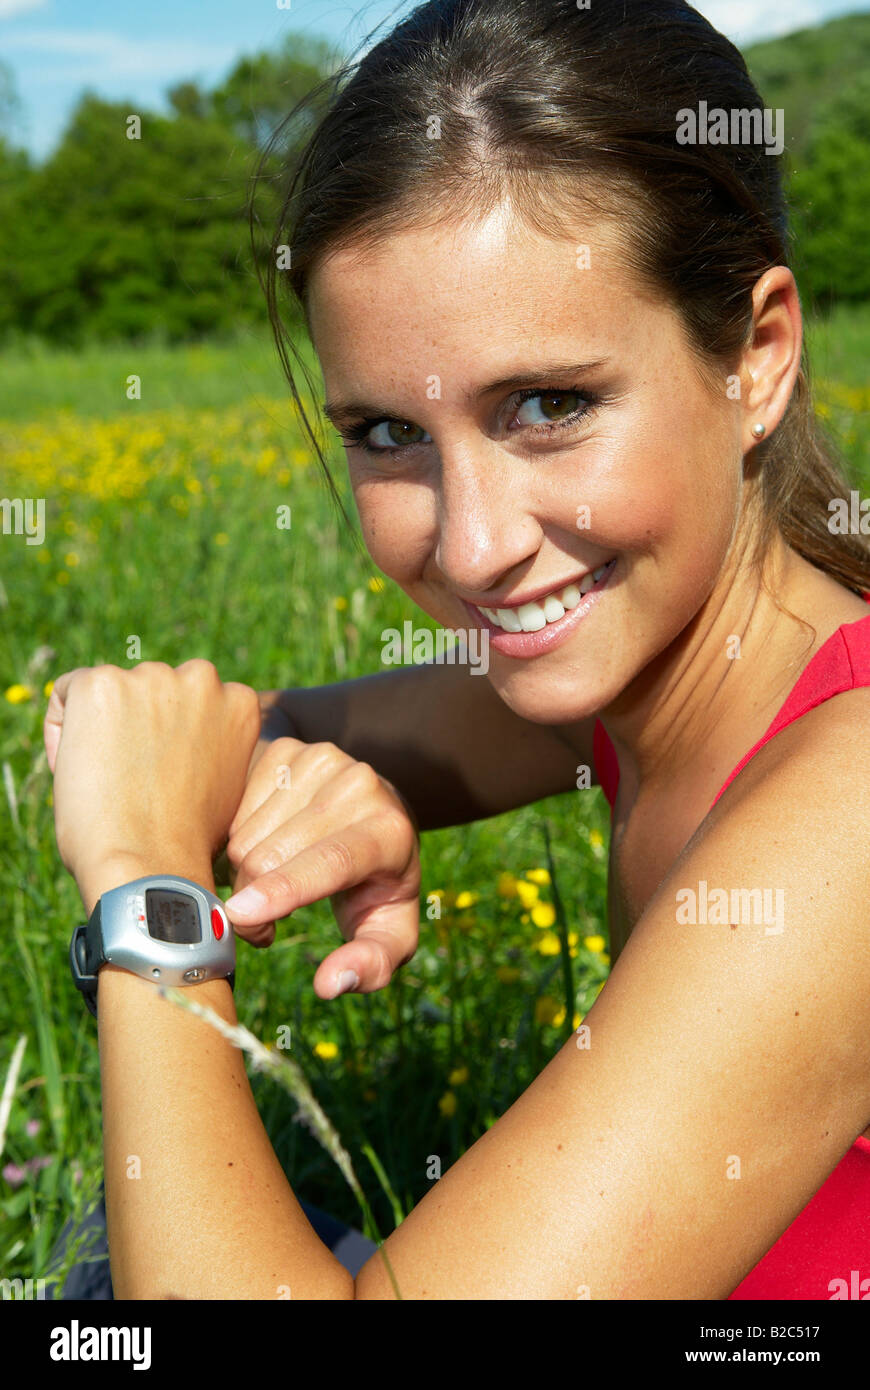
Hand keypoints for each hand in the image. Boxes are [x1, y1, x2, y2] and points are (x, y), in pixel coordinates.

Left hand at [43, 661, 261, 897]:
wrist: (150, 862)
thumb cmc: (187, 841)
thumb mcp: (222, 782)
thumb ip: (209, 745)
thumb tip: (183, 739)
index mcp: (238, 702)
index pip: (194, 702)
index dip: (170, 742)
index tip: (160, 779)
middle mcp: (201, 678)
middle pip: (153, 690)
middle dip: (138, 727)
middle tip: (130, 781)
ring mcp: (151, 678)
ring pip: (113, 691)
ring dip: (105, 727)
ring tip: (106, 782)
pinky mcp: (103, 685)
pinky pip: (68, 694)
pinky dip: (63, 730)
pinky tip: (77, 771)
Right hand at [223, 737, 420, 998]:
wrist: (372, 814)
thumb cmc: (377, 886)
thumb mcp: (388, 930)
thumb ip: (370, 965)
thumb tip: (330, 984)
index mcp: (392, 831)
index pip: (334, 860)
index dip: (286, 889)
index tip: (241, 914)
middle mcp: (361, 784)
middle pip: (273, 854)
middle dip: (254, 902)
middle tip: (264, 926)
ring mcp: (323, 759)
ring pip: (246, 835)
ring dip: (244, 873)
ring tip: (273, 882)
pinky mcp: (290, 748)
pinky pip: (236, 807)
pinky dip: (238, 837)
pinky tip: (268, 844)